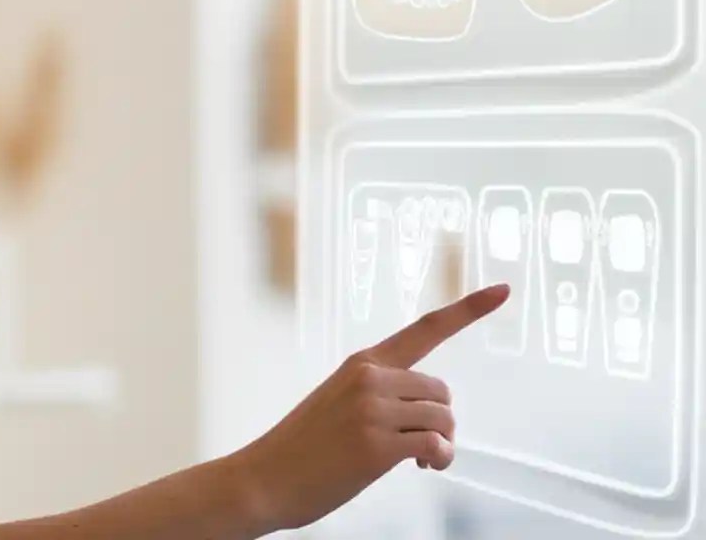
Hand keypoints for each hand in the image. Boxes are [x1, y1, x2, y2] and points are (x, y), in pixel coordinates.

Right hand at [237, 283, 510, 531]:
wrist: (262, 478)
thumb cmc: (302, 447)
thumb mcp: (337, 402)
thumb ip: (379, 395)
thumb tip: (429, 416)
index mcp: (361, 362)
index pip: (425, 328)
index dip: (469, 309)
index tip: (504, 289)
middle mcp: (370, 378)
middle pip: (442, 391)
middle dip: (439, 421)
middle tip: (420, 447)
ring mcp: (372, 410)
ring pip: (443, 418)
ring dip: (441, 444)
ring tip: (418, 461)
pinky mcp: (377, 446)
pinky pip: (436, 446)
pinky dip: (438, 460)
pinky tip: (421, 468)